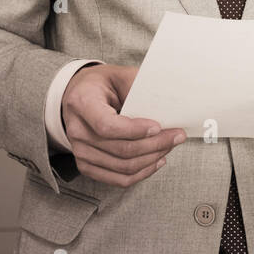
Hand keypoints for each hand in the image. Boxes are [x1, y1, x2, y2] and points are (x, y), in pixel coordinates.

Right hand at [61, 64, 184, 186]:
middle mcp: (77, 130)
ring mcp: (80, 151)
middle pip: (120, 149)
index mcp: (82, 103)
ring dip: (152, 159)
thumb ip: (139, 87)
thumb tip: (166, 105)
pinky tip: (156, 161)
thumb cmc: (102, 84)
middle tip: (176, 136)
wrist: (79, 95)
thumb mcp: (120, 75)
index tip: (158, 126)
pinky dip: (141, 173)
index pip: (107, 126)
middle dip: (155, 145)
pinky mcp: (87, 165)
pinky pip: (117, 179)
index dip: (135, 130)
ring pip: (122, 167)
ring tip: (169, 146)